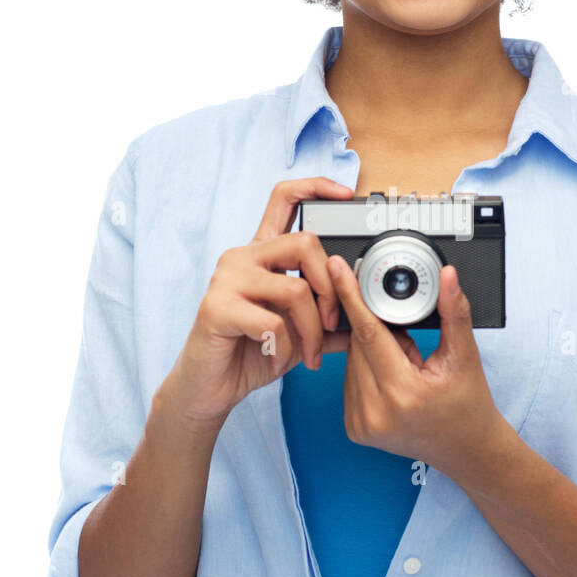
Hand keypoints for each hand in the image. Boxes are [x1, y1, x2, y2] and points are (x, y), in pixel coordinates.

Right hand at [162, 178, 353, 425]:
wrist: (208, 389)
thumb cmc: (251, 354)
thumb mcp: (299, 334)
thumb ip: (328, 319)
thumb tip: (368, 315)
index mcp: (261, 255)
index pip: (283, 199)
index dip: (316, 187)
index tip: (346, 195)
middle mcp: (242, 257)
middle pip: (304, 243)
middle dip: (330, 288)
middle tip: (330, 322)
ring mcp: (226, 279)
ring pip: (294, 289)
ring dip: (312, 331)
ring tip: (307, 355)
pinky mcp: (216, 307)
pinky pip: (274, 323)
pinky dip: (286, 349)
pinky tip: (276, 361)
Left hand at [326, 254, 502, 473]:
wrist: (467, 451)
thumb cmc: (468, 407)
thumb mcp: (465, 356)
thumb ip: (454, 312)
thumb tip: (446, 276)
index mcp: (403, 393)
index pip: (368, 333)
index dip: (352, 296)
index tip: (336, 268)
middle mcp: (375, 412)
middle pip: (358, 344)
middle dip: (378, 329)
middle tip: (410, 343)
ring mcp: (360, 424)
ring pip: (351, 360)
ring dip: (372, 349)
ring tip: (407, 366)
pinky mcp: (354, 428)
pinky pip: (350, 379)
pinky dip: (367, 368)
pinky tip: (393, 378)